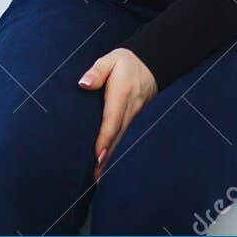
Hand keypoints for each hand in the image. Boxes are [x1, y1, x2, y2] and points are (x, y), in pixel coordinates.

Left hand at [78, 47, 157, 182]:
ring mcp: (135, 116)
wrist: (152, 63)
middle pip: (117, 137)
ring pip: (122, 139)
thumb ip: (97, 71)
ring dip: (110, 157)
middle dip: (106, 157)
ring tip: (97, 176)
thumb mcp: (111, 60)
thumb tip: (84, 84)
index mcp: (122, 95)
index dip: (105, 139)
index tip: (97, 155)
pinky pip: (124, 136)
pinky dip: (116, 149)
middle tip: (94, 177)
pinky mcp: (135, 119)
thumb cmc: (126, 62)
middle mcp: (130, 109)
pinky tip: (106, 161)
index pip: (112, 121)